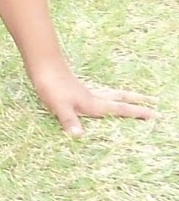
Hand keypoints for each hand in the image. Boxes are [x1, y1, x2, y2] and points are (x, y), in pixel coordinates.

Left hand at [30, 62, 155, 136]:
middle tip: (154, 101)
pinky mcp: (77, 87)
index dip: (139, 113)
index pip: (121, 109)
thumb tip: (78, 136)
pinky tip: (102, 94)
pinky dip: (108, 94)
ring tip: (136, 97)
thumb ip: (69, 121)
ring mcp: (85, 91)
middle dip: (138, 101)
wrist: (43, 65)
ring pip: (112, 94)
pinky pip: (100, 92)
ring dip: (125, 96)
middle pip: (121, 98)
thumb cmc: (51, 86)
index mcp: (93, 104)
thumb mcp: (60, 107)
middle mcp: (93, 97)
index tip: (157, 115)